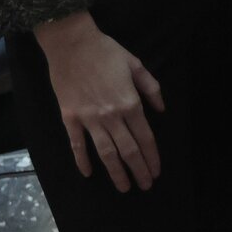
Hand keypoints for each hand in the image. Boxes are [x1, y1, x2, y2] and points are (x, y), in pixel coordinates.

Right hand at [33, 12, 164, 192]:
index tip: (156, 171)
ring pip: (105, 153)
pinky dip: (83, 161)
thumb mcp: (136, 65)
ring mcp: (89, 119)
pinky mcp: (70, 118)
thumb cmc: (106, 51)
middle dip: (138, 170)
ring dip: (116, 172)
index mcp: (129, 103)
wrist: (72, 44)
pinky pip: (77, 145)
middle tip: (145, 185)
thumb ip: (151, 88)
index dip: (151, 156)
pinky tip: (89, 174)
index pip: (145, 137)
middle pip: (127, 150)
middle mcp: (111, 116)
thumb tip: (161, 110)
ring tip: (124, 188)